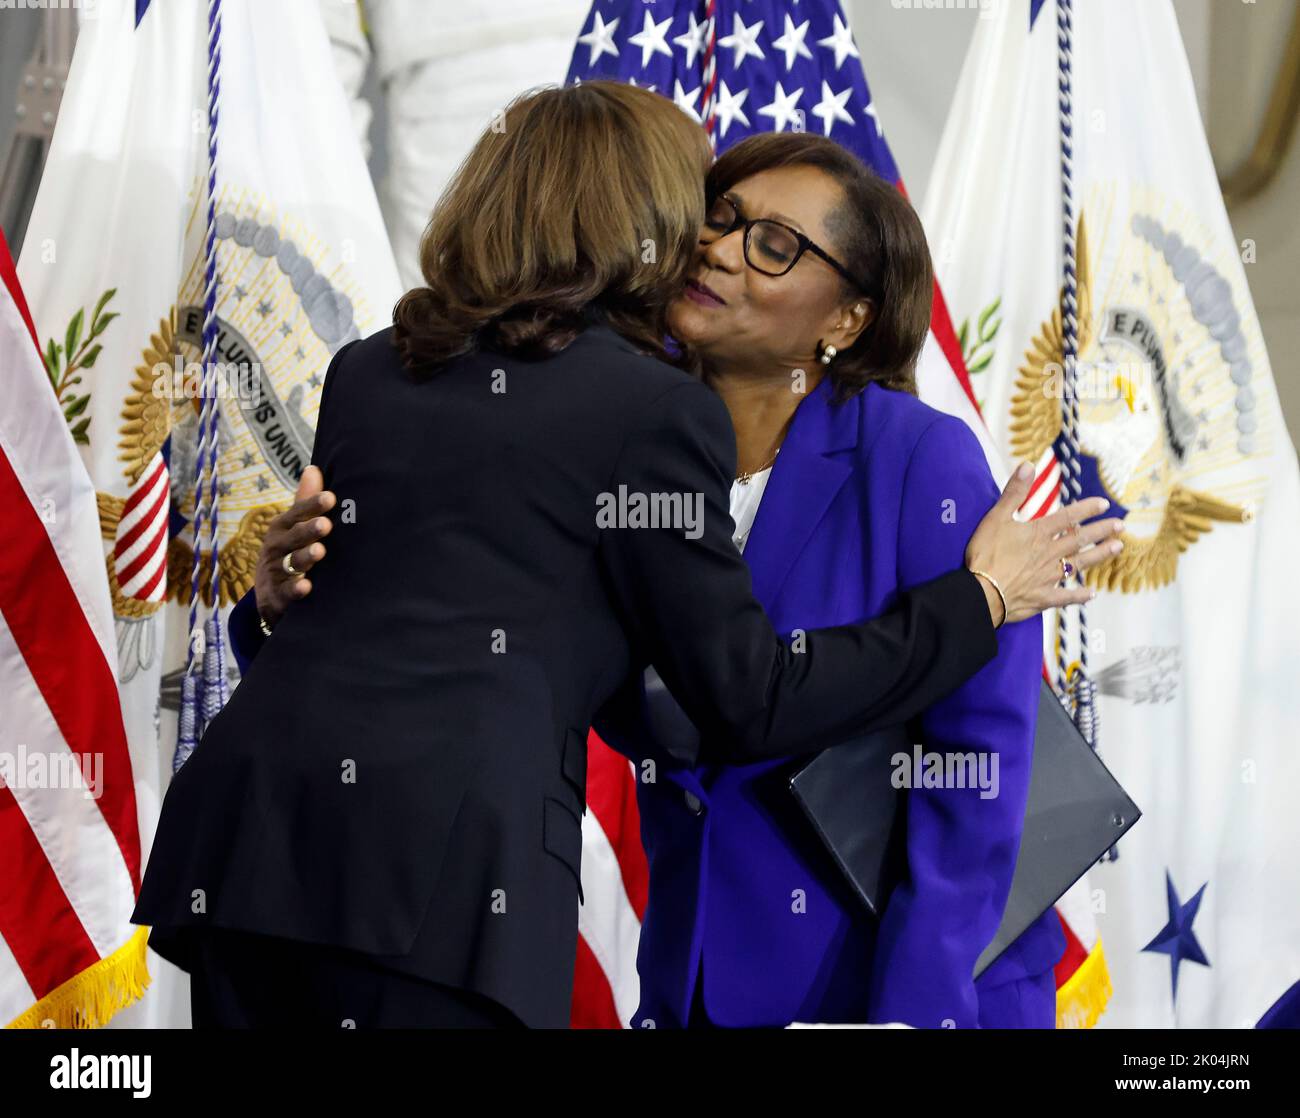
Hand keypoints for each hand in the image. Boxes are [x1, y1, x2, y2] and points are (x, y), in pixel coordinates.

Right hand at [254, 465, 335, 627]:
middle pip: (293, 537)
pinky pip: (286, 593)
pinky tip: (308, 587)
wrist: (268, 592)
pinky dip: (296, 590)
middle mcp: (276, 547)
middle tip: (326, 524)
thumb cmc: (289, 549)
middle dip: (309, 530)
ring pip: (291, 564)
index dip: (312, 506)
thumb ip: (305, 501)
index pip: (297, 513)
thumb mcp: (293, 526)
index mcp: (282, 527)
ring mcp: (275, 572)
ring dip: (304, 557)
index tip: (330, 498)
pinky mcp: (277, 596)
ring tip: (320, 551)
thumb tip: (314, 468)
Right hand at [965, 462, 1124, 626]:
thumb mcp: (996, 517)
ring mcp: (1048, 577)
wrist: (983, 592)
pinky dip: (1079, 596)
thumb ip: (1014, 492)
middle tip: (1120, 526)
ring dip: (1099, 555)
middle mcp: (1049, 553)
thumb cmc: (986, 554)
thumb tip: (1028, 465)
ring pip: (1079, 564)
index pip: (1068, 517)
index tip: (1104, 504)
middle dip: (1101, 531)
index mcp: (1038, 533)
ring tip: (1117, 547)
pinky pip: (1065, 597)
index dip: (1087, 509)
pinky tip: (1092, 594)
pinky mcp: (1042, 597)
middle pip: (1080, 540)